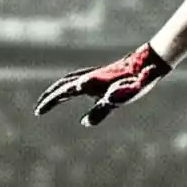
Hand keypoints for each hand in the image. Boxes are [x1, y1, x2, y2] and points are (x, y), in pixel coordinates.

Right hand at [33, 43, 172, 125]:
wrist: (148, 64)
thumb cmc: (135, 83)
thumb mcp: (118, 100)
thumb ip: (101, 111)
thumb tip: (84, 122)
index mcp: (88, 82)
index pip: (62, 93)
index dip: (49, 103)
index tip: (38, 112)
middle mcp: (89, 76)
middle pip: (62, 85)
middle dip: (49, 97)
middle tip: (38, 109)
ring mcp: (96, 74)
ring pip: (69, 80)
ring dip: (58, 89)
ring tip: (53, 99)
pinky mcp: (103, 74)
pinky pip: (80, 78)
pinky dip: (70, 84)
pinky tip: (78, 90)